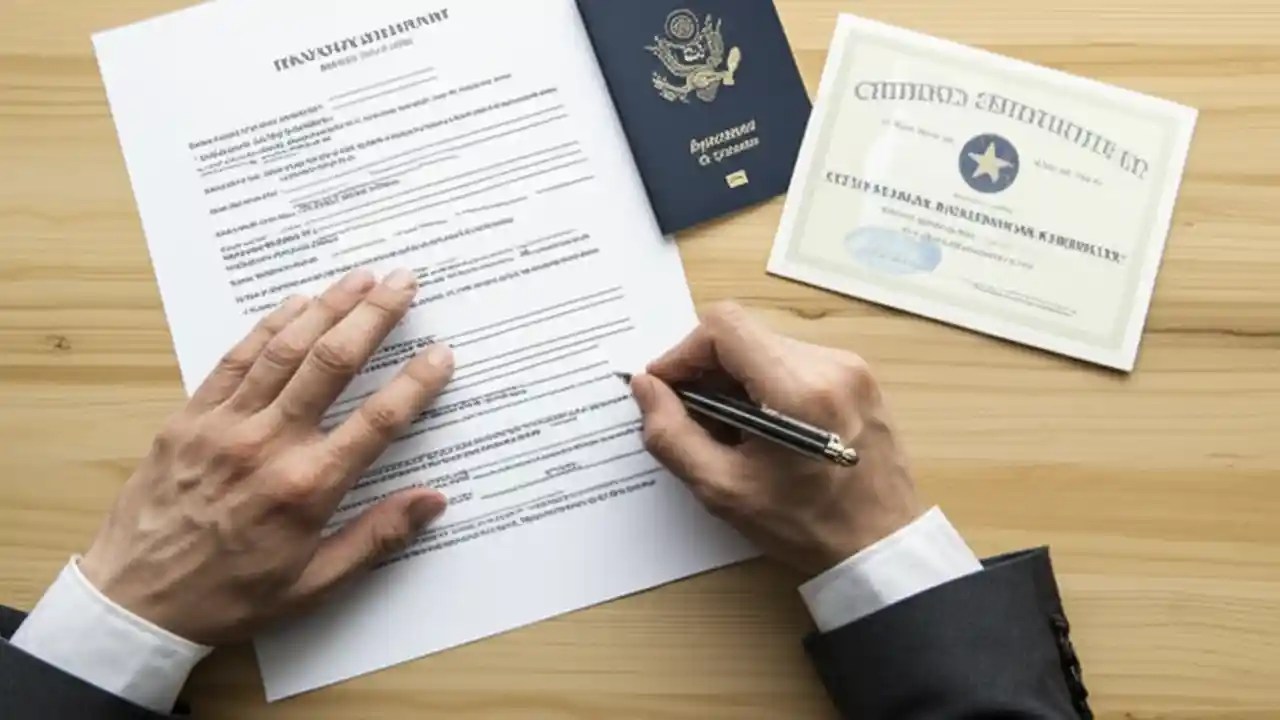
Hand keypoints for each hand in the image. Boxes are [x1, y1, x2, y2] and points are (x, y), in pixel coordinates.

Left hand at [81, 269, 454, 644]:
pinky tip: (296, 304)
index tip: (442, 353)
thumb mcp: (315, 585)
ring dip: (328, 307)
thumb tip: (433, 501)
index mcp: (307, 488)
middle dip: (375, 316)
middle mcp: (268, 444)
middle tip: (407, 282)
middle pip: (333, 363)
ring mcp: (225, 424)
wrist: (135, 601)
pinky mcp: (189, 417)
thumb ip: (377, 538)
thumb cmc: (230, 597)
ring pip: (286, 350)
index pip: (378, 420)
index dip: (416, 382)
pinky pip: (235, 360)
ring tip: (362, 277)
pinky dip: (269, 327)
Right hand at [631, 303, 923, 575]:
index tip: (666, 390)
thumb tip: (644, 387)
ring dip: (736, 378)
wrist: (883, 547)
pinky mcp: (859, 378)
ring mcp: (851, 367)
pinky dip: (766, 384)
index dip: (682, 352)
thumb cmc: (805, 527)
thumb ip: (673, 435)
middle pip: (744, 334)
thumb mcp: (724, 490)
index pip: (724, 327)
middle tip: (694, 418)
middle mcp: (830, 364)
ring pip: (767, 346)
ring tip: (731, 430)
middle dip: (707, 370)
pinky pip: (795, 361)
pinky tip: (764, 428)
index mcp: (798, 388)